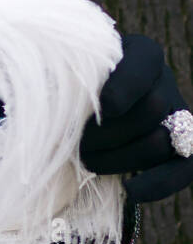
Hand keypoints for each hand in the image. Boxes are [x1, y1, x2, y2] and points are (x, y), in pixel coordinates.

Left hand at [80, 34, 192, 202]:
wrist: (78, 104)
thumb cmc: (70, 80)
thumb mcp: (71, 67)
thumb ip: (73, 75)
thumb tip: (63, 98)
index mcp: (141, 53)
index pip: (145, 62)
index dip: (125, 88)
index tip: (104, 106)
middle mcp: (164, 81)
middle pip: (152, 108)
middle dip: (110, 131)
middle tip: (77, 139)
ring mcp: (174, 116)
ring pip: (160, 142)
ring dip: (120, 157)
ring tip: (87, 159)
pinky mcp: (179, 150)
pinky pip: (180, 171)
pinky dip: (156, 184)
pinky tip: (129, 189)